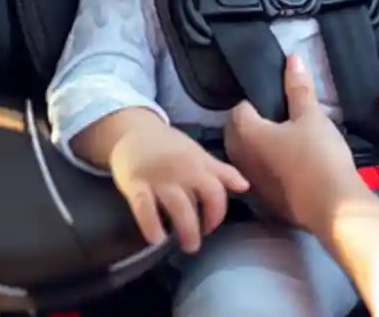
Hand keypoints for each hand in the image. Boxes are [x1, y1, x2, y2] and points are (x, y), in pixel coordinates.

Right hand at [107, 119, 248, 253]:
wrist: (133, 131)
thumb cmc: (170, 148)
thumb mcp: (198, 155)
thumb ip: (221, 172)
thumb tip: (245, 186)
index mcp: (200, 164)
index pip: (218, 189)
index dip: (218, 212)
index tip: (210, 226)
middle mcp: (183, 170)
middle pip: (205, 196)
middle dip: (207, 222)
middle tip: (199, 241)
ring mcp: (159, 178)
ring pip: (179, 205)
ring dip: (186, 229)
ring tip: (188, 246)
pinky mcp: (135, 185)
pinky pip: (144, 207)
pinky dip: (151, 224)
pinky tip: (157, 240)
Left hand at [224, 56, 372, 232]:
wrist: (331, 206)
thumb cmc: (318, 155)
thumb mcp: (312, 116)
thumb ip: (299, 88)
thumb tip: (293, 57)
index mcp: (246, 134)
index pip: (239, 109)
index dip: (255, 102)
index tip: (274, 101)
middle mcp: (239, 158)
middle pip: (237, 134)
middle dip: (251, 124)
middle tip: (279, 118)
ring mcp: (250, 183)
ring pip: (245, 157)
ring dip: (258, 148)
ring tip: (283, 141)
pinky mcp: (263, 202)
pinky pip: (258, 177)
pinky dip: (267, 168)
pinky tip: (288, 167)